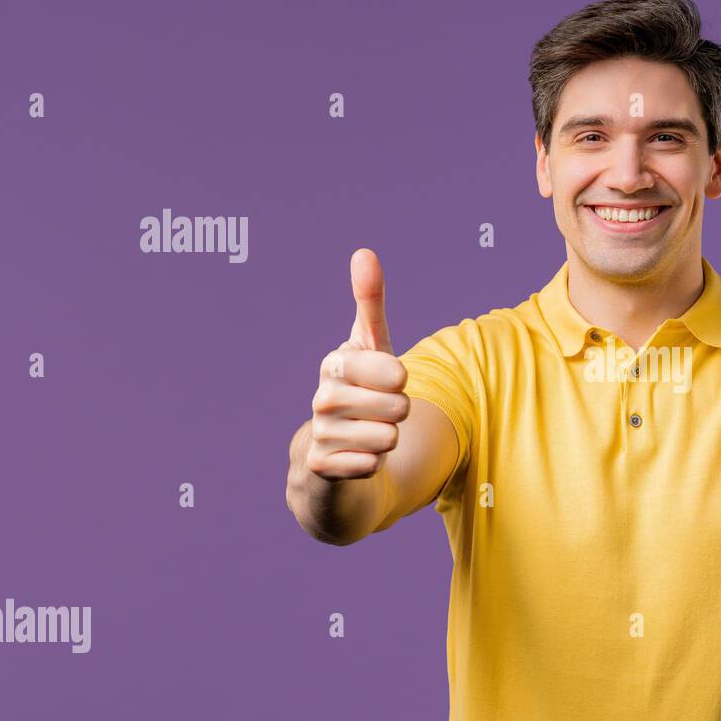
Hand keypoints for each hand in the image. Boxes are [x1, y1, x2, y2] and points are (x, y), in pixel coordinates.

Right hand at [306, 248, 410, 480]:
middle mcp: (322, 397)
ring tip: (372, 434)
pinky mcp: (319, 468)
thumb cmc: (363, 393)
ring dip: (390, 440)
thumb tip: (364, 252)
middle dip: (401, 413)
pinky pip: (370, 465)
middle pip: (398, 407)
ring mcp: (319, 433)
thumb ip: (370, 302)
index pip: (393, 372)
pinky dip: (374, 465)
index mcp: (336, 363)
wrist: (334, 455)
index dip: (401, 381)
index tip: (392, 381)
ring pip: (388, 439)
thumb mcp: (372, 348)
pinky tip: (359, 459)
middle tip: (383, 413)